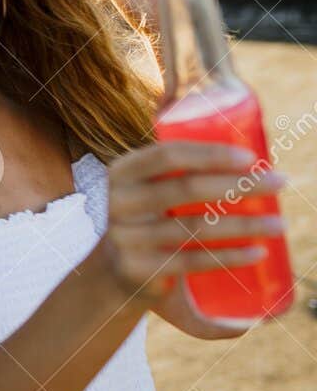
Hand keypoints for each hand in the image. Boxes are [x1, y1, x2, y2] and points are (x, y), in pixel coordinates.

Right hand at [98, 140, 286, 303]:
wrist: (110, 273)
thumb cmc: (144, 219)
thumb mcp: (143, 186)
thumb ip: (171, 160)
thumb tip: (208, 117)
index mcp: (121, 172)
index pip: (166, 155)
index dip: (209, 154)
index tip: (252, 158)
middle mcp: (118, 202)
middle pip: (186, 189)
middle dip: (240, 184)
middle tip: (279, 183)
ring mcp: (127, 237)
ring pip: (195, 227)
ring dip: (245, 225)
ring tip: (280, 224)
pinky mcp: (141, 269)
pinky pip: (192, 261)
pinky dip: (229, 257)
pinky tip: (258, 252)